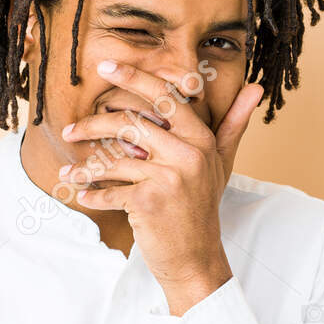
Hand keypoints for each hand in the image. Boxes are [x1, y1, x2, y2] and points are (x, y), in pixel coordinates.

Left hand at [58, 60, 263, 314]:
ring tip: (68, 170)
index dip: (133, 77)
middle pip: (129, 124)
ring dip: (84, 166)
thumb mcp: (221, 164)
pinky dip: (91, 195)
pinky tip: (80, 195)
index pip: (164, 97)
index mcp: (202, 139)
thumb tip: (255, 87)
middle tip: (70, 129)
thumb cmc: (202, 208)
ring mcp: (168, 178)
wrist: (196, 259)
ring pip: (113, 160)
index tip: (105, 65)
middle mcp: (188, 154)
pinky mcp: (149, 202)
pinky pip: (109, 191)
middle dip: (93, 125)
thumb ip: (233, 125)